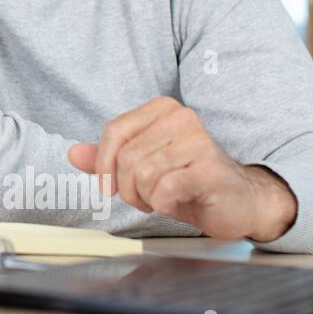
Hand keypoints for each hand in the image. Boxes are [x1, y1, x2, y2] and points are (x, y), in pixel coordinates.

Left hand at [66, 97, 297, 241]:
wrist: (239, 203)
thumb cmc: (189, 182)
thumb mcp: (141, 168)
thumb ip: (107, 159)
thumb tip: (73, 153)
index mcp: (161, 110)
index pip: (113, 132)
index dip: (104, 165)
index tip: (109, 186)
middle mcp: (181, 118)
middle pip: (126, 157)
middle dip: (128, 188)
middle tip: (145, 197)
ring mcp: (198, 141)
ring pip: (143, 174)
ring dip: (147, 197)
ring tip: (162, 198)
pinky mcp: (209, 168)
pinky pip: (164, 188)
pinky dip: (163, 203)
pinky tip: (176, 202)